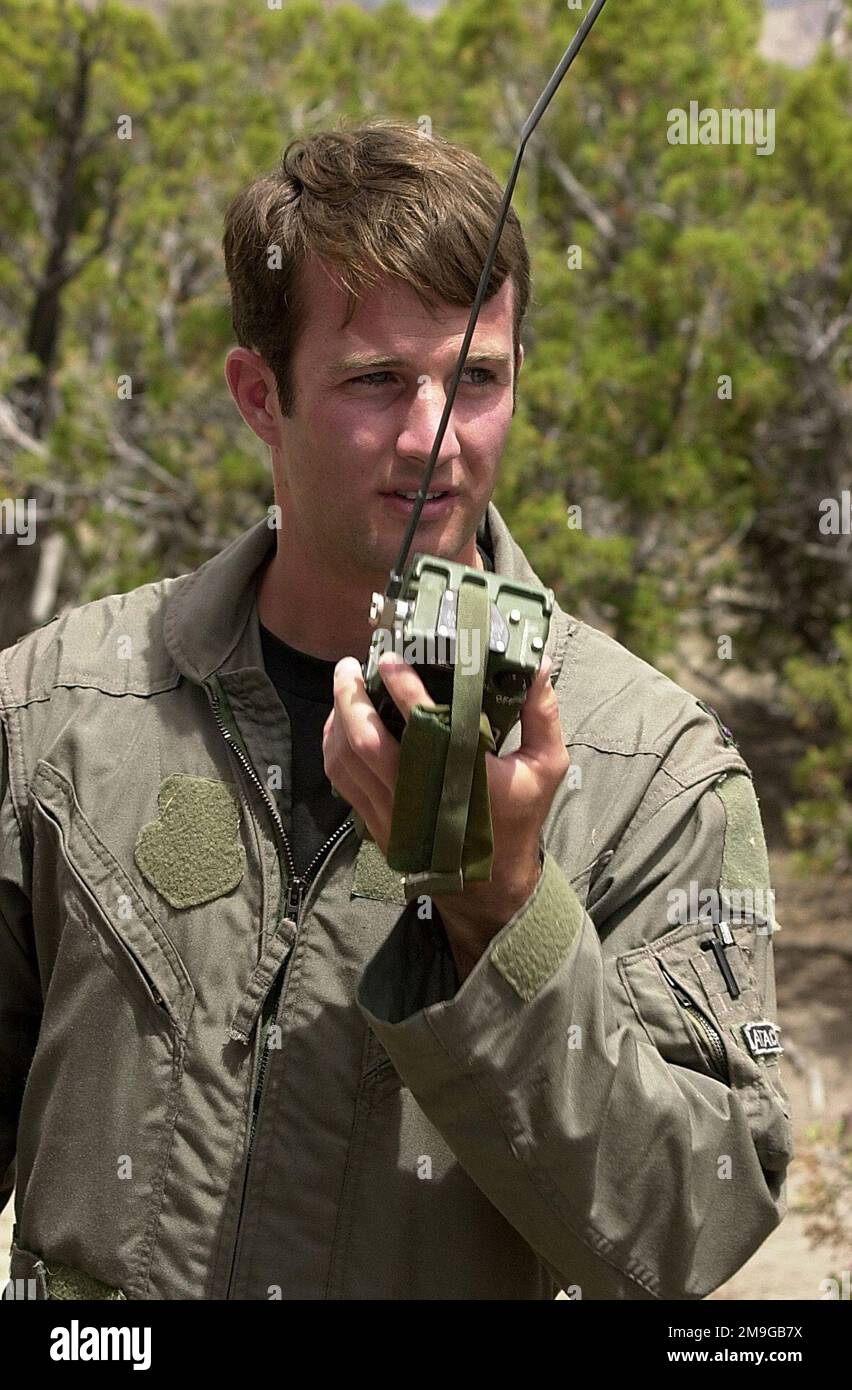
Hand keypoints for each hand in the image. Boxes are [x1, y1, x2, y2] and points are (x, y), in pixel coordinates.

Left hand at [322, 651, 569, 981]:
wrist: (490, 886)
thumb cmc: (518, 817)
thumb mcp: (546, 766)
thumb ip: (541, 714)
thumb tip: (535, 663)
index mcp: (467, 777)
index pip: (424, 723)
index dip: (402, 687)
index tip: (388, 659)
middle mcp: (422, 796)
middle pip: (366, 741)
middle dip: (351, 697)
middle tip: (350, 666)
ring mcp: (394, 814)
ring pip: (346, 760)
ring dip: (338, 718)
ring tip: (345, 687)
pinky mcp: (377, 825)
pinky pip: (342, 781)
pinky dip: (334, 748)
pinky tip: (340, 724)